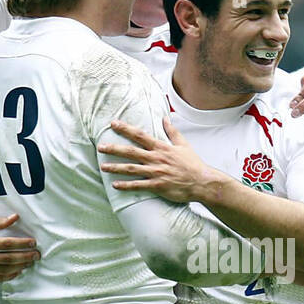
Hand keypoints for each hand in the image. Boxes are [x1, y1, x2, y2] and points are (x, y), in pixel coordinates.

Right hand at [0, 214, 39, 281]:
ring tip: (31, 262)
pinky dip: (10, 275)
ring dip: (20, 266)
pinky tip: (19, 270)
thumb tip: (15, 217)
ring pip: (5, 270)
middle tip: (37, 254)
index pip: (6, 244)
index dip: (21, 244)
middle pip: (8, 259)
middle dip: (25, 257)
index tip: (33, 242)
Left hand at [99, 116, 221, 202]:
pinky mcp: (157, 186)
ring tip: (103, 166)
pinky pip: (138, 185)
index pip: (140, 135)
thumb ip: (172, 131)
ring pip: (131, 169)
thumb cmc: (193, 164)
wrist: (202, 182)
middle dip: (114, 148)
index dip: (125, 129)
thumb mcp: (183, 144)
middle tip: (100, 146)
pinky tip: (115, 185)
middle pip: (131, 151)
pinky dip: (126, 185)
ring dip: (115, 167)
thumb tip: (165, 118)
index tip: (113, 124)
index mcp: (161, 147)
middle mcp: (156, 158)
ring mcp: (156, 172)